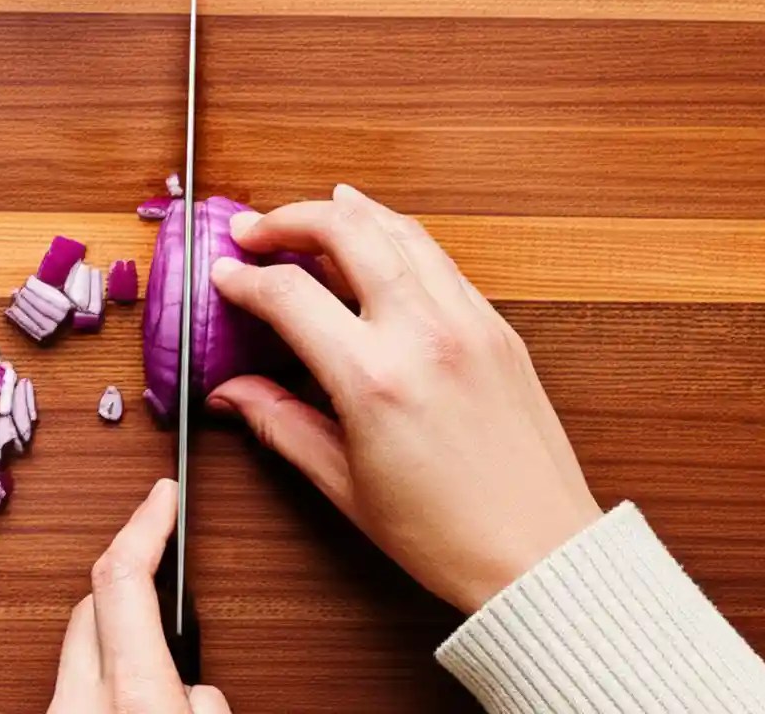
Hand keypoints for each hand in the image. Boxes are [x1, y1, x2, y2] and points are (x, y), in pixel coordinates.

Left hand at [48, 479, 229, 713]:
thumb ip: (207, 706)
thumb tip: (195, 691)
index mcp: (133, 694)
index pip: (123, 575)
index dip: (144, 525)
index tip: (163, 496)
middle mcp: (80, 703)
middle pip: (91, 604)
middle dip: (129, 580)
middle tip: (167, 575)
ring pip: (79, 650)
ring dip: (116, 642)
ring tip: (159, 669)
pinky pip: (73, 688)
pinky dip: (103, 684)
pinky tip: (130, 705)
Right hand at [207, 184, 601, 612]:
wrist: (539, 553)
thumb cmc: (447, 534)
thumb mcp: (344, 484)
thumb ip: (281, 424)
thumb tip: (232, 394)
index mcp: (375, 379)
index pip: (291, 295)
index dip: (245, 278)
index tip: (224, 276)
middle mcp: (424, 334)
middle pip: (347, 231)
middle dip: (291, 219)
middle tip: (256, 230)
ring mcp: (469, 322)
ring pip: (402, 230)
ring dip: (350, 213)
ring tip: (316, 212)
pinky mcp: (498, 328)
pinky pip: (441, 260)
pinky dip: (400, 238)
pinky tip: (379, 242)